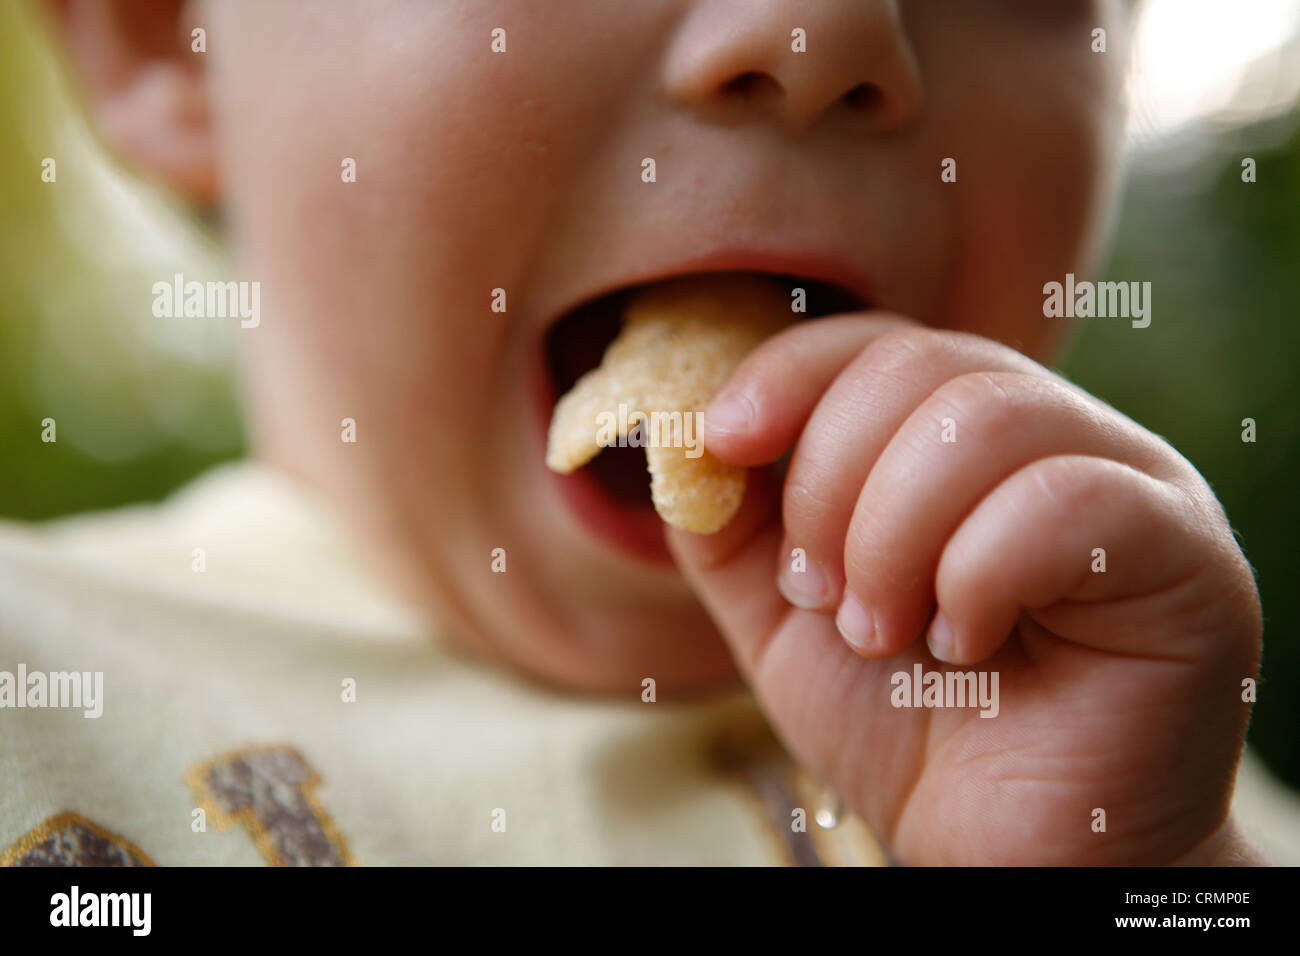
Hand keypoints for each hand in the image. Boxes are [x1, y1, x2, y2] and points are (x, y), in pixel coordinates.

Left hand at [667, 317, 1262, 864]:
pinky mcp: (1184, 555)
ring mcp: (1134, 484)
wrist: (1008, 858)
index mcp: (970, 438)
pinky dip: (974, 574)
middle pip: (921, 368)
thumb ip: (732, 526)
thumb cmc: (908, 729)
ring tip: (881, 631)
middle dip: (830, 485)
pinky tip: (964, 644)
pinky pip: (1064, 502)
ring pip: (986, 419)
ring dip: (892, 536)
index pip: (880, 343)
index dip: (790, 374)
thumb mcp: (785, 618)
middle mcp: (1061, 439)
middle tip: (821, 595)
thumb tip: (684, 435)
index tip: (724, 440)